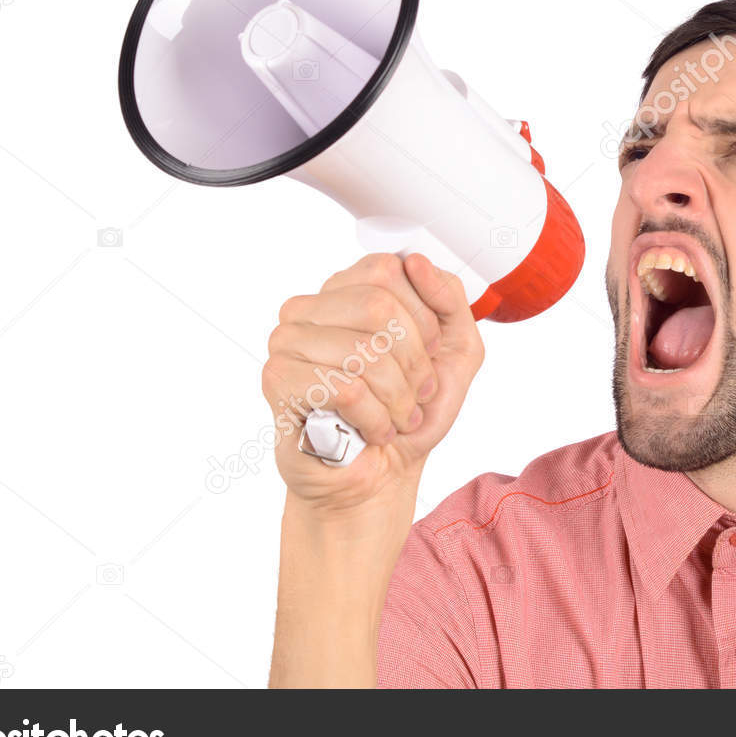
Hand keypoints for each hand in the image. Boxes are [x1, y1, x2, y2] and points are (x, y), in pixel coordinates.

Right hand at [261, 252, 484, 518]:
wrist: (381, 475)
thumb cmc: (411, 412)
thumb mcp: (456, 349)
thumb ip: (449, 298)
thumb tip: (415, 261)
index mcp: (347, 291)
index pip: (387, 270)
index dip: (422, 315)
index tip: (429, 350)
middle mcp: (310, 309)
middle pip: (379, 305)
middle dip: (414, 360)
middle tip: (416, 392)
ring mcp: (288, 342)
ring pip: (364, 350)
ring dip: (398, 397)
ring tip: (396, 417)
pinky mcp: (279, 381)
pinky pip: (345, 388)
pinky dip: (375, 418)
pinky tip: (372, 430)